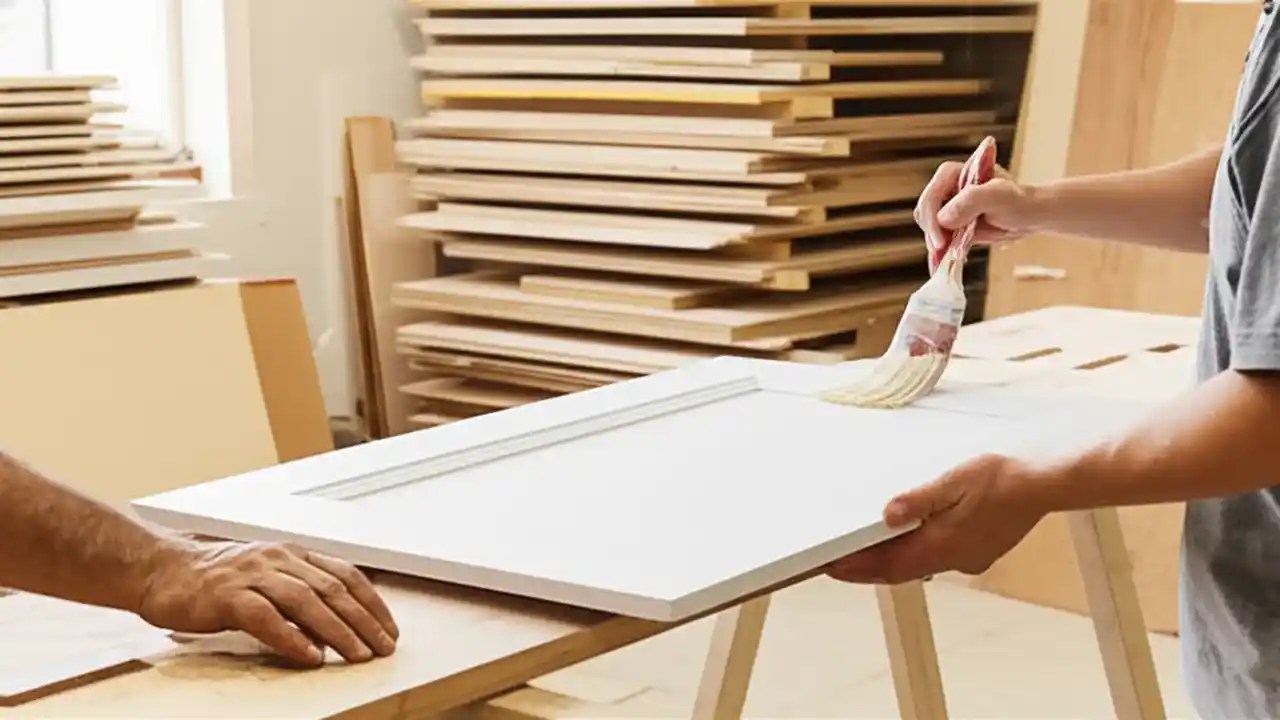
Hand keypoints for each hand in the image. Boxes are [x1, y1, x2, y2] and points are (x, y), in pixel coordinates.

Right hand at [138, 539, 398, 666]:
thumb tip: (333, 634)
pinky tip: (310, 655)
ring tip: (357, 654)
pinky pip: (266, 617)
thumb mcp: (267, 581)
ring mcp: (252, 574)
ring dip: (337, 630)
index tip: (390, 630)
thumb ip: (300, 600)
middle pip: (332, 589)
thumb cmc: (217, 581)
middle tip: (383, 647)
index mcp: (293, 554)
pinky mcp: (227, 595)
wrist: (162, 570)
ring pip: (306, 600)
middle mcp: (278, 559)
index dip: (372, 603)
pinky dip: (292, 637)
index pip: (345, 575)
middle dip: (363, 620)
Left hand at [827, 454, 1045, 584]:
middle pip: (899, 570)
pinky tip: (908, 540)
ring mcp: (966, 557)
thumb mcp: (954, 481)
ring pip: (917, 565)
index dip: (856, 568)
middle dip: (866, 568)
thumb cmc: (1002, 479)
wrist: (1044, 485)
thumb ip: (918, 499)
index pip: (888, 566)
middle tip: (835, 564)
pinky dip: (913, 553)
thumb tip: (887, 514)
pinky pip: (935, 557)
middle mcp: (953, 559)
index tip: (829, 566)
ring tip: (862, 552)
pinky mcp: (977, 550)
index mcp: (943, 545)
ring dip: (889, 561)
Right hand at [915, 162, 1036, 272]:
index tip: (940, 242)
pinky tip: (943, 265)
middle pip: (926, 213)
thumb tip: (944, 218)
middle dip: (934, 234)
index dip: (932, 219)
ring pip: (931, 229)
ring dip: (938, 245)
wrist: (1030, 216)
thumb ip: (972, 200)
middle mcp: (947, 188)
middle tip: (944, 252)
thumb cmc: (1019, 201)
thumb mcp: (999, 196)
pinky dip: (940, 252)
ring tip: (948, 259)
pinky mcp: (952, 224)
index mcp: (953, 174)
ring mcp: (949, 207)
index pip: (931, 196)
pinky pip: (939, 239)